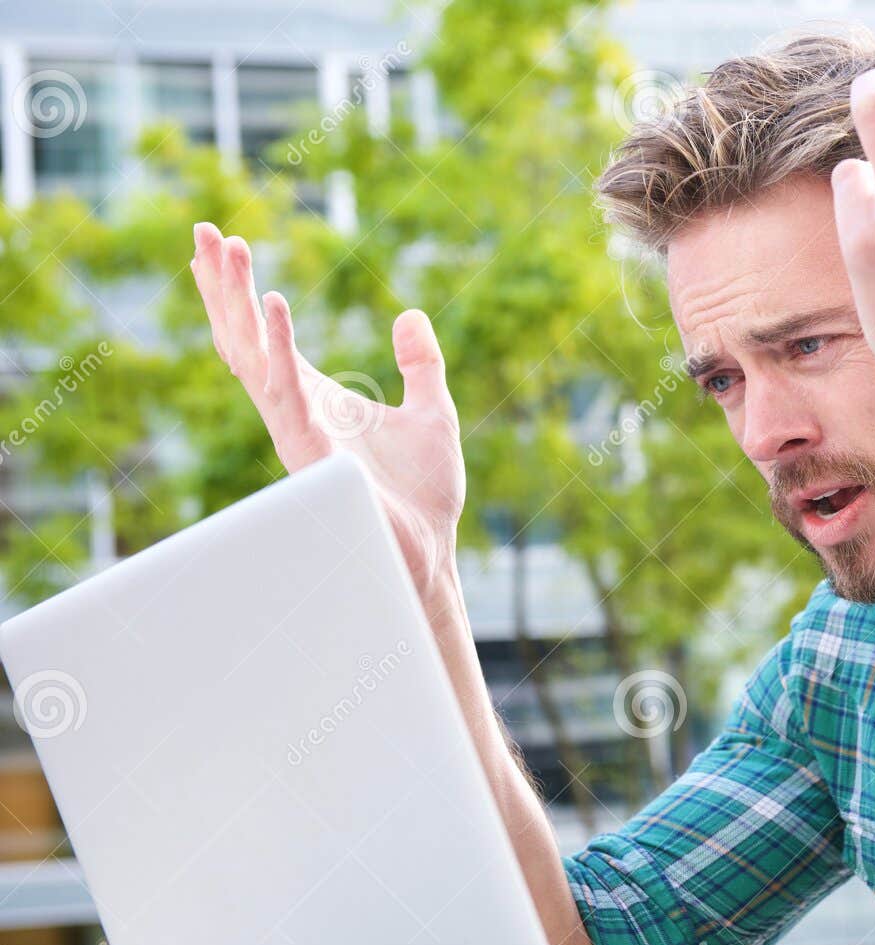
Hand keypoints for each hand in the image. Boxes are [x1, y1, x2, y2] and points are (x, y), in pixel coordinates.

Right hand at [189, 223, 465, 604]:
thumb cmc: (424, 495)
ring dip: (240, 303)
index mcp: (316, 398)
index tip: (223, 241)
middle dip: (223, 286)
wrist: (431, 551)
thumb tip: (411, 316)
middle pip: (244, 338)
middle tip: (205, 228)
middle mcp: (296, 410)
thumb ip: (421, 365)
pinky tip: (273, 304)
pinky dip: (278, 347)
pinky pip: (287, 391)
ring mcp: (299, 430)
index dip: (241, 292)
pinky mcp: (312, 451)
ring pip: (254, 356)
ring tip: (229, 250)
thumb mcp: (433, 414)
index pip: (264, 336)